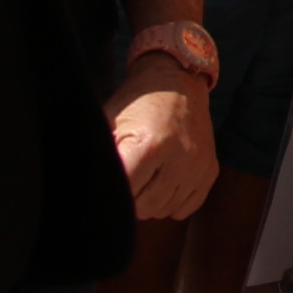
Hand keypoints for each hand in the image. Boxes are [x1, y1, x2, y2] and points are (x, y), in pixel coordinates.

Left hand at [104, 58, 217, 222]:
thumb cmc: (136, 104)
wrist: (178, 82)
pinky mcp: (210, 170)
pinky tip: (163, 182)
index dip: (111, 189)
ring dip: (149, 201)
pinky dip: (171, 202)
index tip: (108, 179)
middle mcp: (180, 158)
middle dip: (130, 198)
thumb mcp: (109, 122)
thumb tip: (83, 187)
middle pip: (144, 207)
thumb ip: (98, 156)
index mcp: (149, 145)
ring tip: (143, 177)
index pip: (124, 193)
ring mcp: (198, 166)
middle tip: (126, 177)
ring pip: (163, 210)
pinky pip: (185, 208)